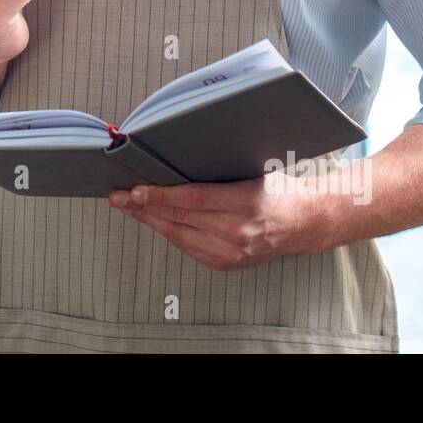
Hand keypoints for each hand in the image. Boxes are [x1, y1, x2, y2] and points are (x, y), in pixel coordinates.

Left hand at [108, 172, 328, 271]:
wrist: (305, 224)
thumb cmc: (279, 190)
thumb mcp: (253, 170)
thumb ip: (218, 169)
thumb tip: (175, 158)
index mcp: (243, 203)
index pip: (191, 200)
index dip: (158, 196)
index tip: (133, 191)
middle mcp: (236, 232)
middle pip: (178, 220)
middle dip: (143, 208)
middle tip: (118, 197)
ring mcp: (230, 252)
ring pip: (178, 236)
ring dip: (150, 221)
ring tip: (128, 207)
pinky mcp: (226, 264)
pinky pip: (188, 247)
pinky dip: (168, 232)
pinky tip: (154, 221)